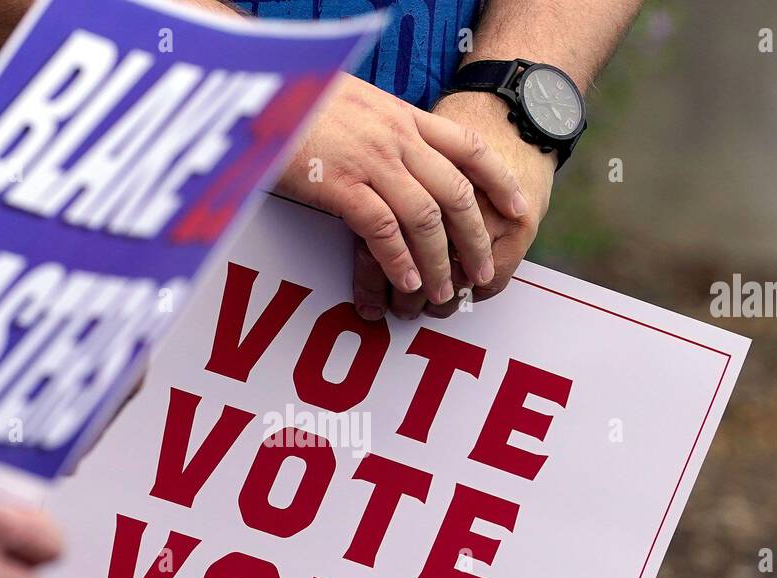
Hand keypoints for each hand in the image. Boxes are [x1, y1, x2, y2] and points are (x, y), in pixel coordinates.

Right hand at [275, 75, 527, 317]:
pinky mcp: (341, 183)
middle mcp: (396, 137)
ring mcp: (371, 160)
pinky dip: (399, 260)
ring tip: (445, 294)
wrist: (259, 85)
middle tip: (484, 272)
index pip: (468, 148)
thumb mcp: (353, 100)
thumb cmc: (298, 97)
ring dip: (439, 262)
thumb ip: (380, 125)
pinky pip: (383, 229)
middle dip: (476, 237)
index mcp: (402, 116)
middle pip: (455, 192)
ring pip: (425, 218)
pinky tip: (406, 283)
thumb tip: (396, 150)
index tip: (517, 210)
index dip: (498, 181)